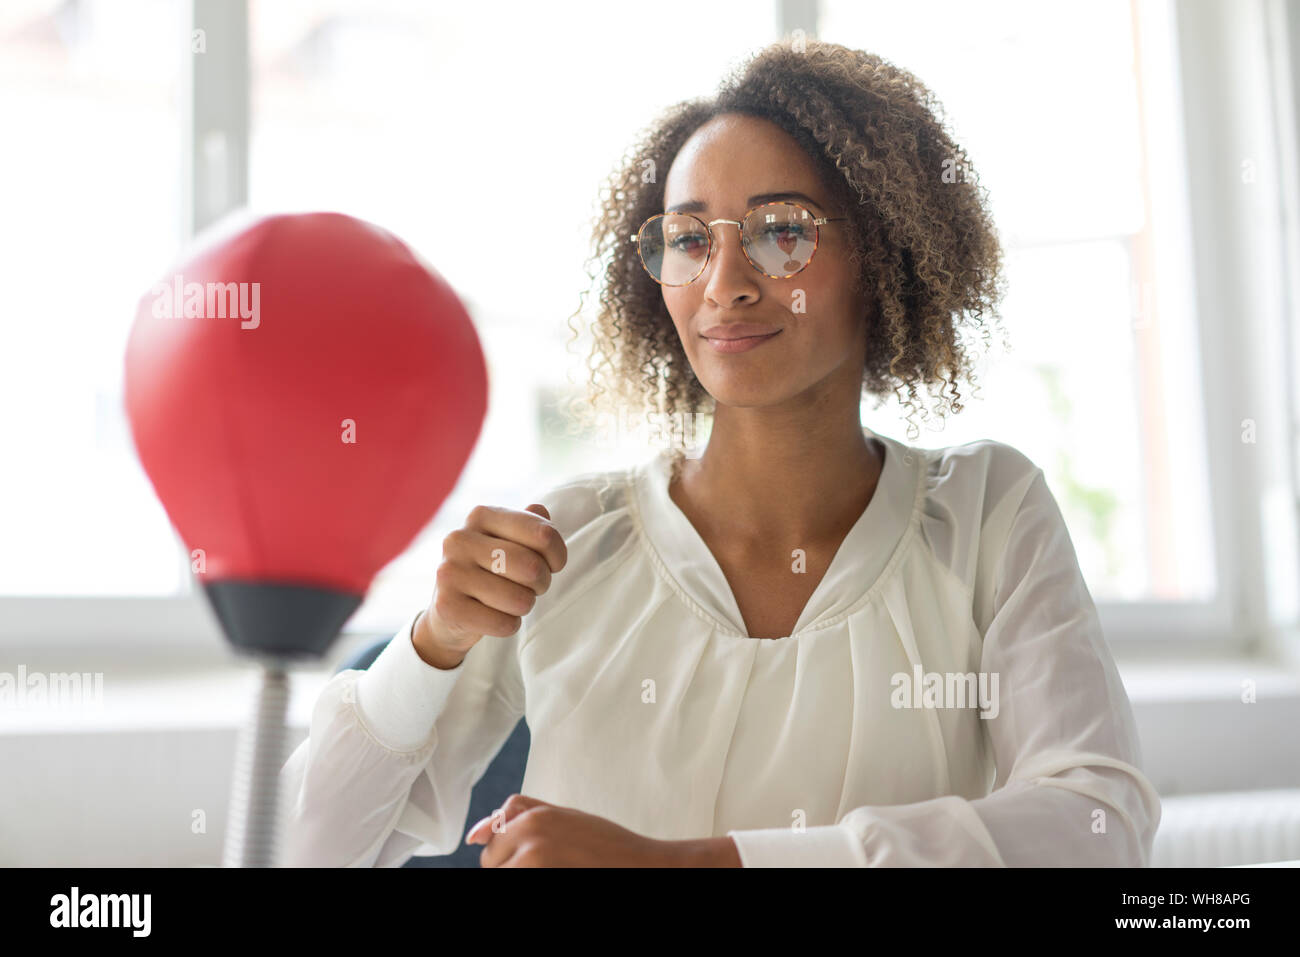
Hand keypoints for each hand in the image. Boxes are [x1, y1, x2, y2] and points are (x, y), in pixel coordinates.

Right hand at [415, 503, 566, 668]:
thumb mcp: (509, 541)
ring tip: (510, 600)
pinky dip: (509, 625)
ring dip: (524, 606)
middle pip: (532, 567)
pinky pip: (503, 624)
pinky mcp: (446, 606)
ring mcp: (449, 572)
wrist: (448, 610)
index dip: (557, 555)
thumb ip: (530, 525)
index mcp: (481, 515)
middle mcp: (460, 539)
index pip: (543, 534)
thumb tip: (541, 511)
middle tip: (532, 586)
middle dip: (542, 583)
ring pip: (519, 599)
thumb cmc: (490, 571)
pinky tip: (494, 616)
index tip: (552, 564)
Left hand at [464, 794, 675, 866]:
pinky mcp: (542, 875)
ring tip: (555, 868)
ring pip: (502, 873)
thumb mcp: (562, 817)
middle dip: (509, 867)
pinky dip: (532, 876)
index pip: (491, 842)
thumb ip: (519, 815)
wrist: (642, 864)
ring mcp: (536, 858)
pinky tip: (560, 870)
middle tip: (548, 864)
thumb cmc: (605, 843)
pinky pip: (517, 879)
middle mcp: (529, 834)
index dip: (508, 854)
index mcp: (532, 816)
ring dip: (518, 873)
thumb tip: (472, 835)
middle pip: (491, 862)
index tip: (533, 858)